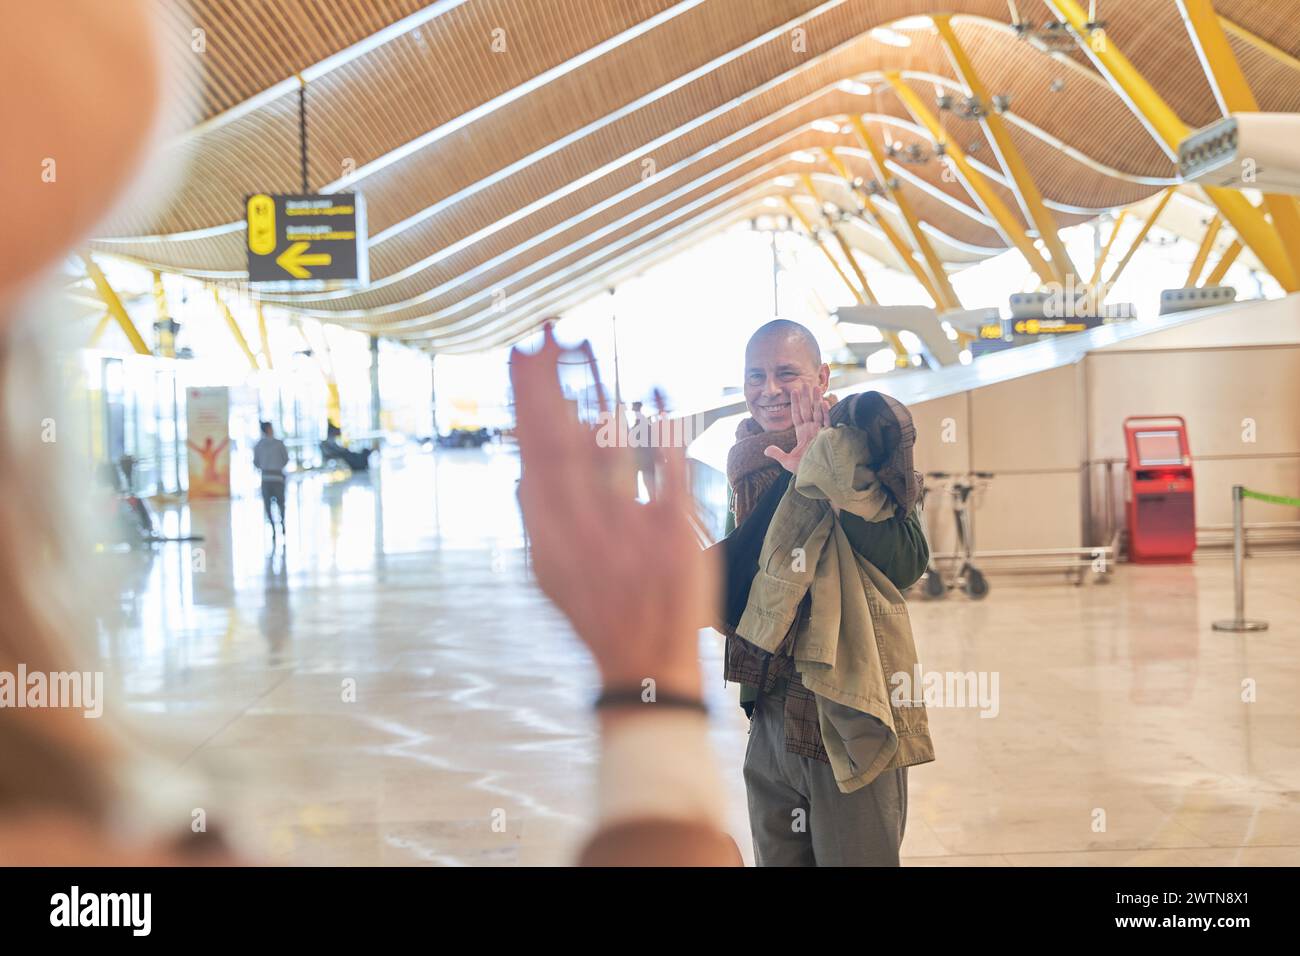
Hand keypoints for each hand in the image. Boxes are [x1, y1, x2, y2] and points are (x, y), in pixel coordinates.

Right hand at [511, 326, 716, 706]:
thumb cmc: (594, 615)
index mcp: (548, 535)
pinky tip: (655, 387)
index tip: (521, 355)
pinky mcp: (674, 535)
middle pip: (562, 439)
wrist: (646, 665)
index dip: (526, 401)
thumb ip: (533, 521)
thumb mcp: (547, 575)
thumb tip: (521, 467)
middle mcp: (583, 528)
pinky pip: (666, 471)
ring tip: (586, 341)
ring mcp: (628, 531)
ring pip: (609, 446)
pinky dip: (660, 428)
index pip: (532, 453)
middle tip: (547, 329)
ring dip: (598, 388)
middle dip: (552, 381)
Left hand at [764, 384, 829, 473]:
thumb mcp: (786, 461)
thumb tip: (765, 450)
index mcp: (802, 433)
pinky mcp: (828, 437)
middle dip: (806, 397)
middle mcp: (812, 430)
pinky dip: (826, 413)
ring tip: (815, 387)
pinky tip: (824, 403)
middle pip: (807, 410)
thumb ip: (777, 453)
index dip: (795, 402)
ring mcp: (820, 432)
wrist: (816, 479)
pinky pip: (827, 423)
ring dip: (816, 401)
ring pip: (818, 413)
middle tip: (805, 382)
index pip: (797, 414)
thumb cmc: (804, 470)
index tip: (793, 390)